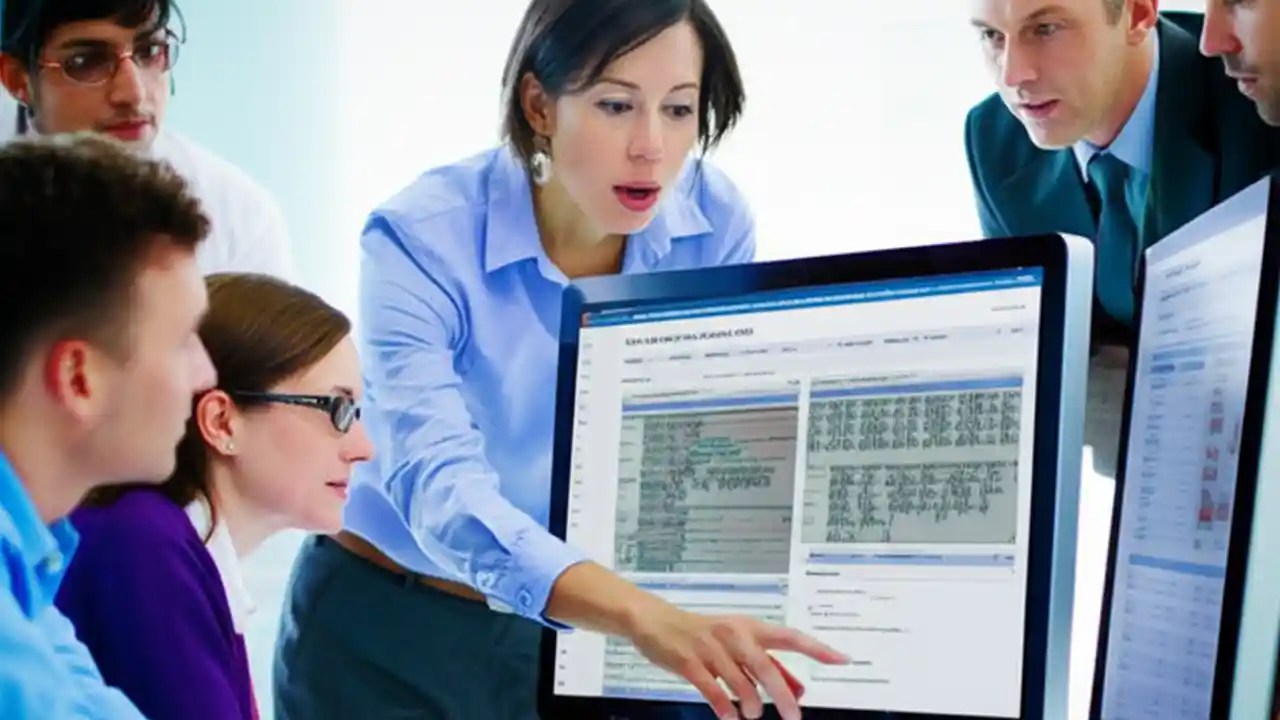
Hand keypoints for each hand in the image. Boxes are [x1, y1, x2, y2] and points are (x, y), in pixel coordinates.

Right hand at [626, 599, 848, 719]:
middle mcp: (733, 634)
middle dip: (783, 696)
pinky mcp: (689, 662)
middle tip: (794, 717)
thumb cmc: (702, 634)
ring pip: (741, 682)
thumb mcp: (736, 643)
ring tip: (752, 714)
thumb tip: (799, 689)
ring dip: (751, 704)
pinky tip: (729, 717)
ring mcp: (711, 648)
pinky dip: (724, 707)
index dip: (816, 648)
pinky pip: (713, 690)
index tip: (841, 660)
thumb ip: (766, 664)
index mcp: (749, 627)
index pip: (790, 637)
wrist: (656, 621)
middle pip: (766, 666)